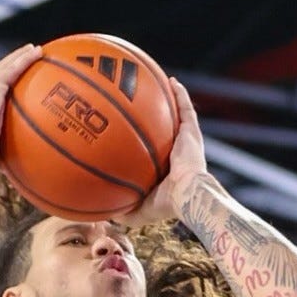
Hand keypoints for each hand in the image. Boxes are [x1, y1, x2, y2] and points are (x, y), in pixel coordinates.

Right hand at [0, 43, 43, 169]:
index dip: (2, 81)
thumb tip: (24, 170)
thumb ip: (8, 153)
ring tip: (34, 49)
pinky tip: (36, 53)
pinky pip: (12, 69)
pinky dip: (24, 60)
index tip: (13, 77)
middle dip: (12, 62)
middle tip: (27, 54)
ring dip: (20, 56)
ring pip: (5, 65)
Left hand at [116, 78, 206, 224]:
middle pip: (164, 129)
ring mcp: (186, 141)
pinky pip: (186, 108)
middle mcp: (177, 152)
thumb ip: (123, 211)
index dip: (145, 142)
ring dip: (169, 100)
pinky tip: (171, 81)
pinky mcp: (193, 133)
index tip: (130, 134)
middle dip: (155, 117)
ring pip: (177, 115)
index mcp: (166, 168)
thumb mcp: (139, 211)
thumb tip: (104, 215)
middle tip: (140, 104)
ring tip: (157, 83)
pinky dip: (180, 94)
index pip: (154, 151)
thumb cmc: (166, 204)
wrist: (188, 195)